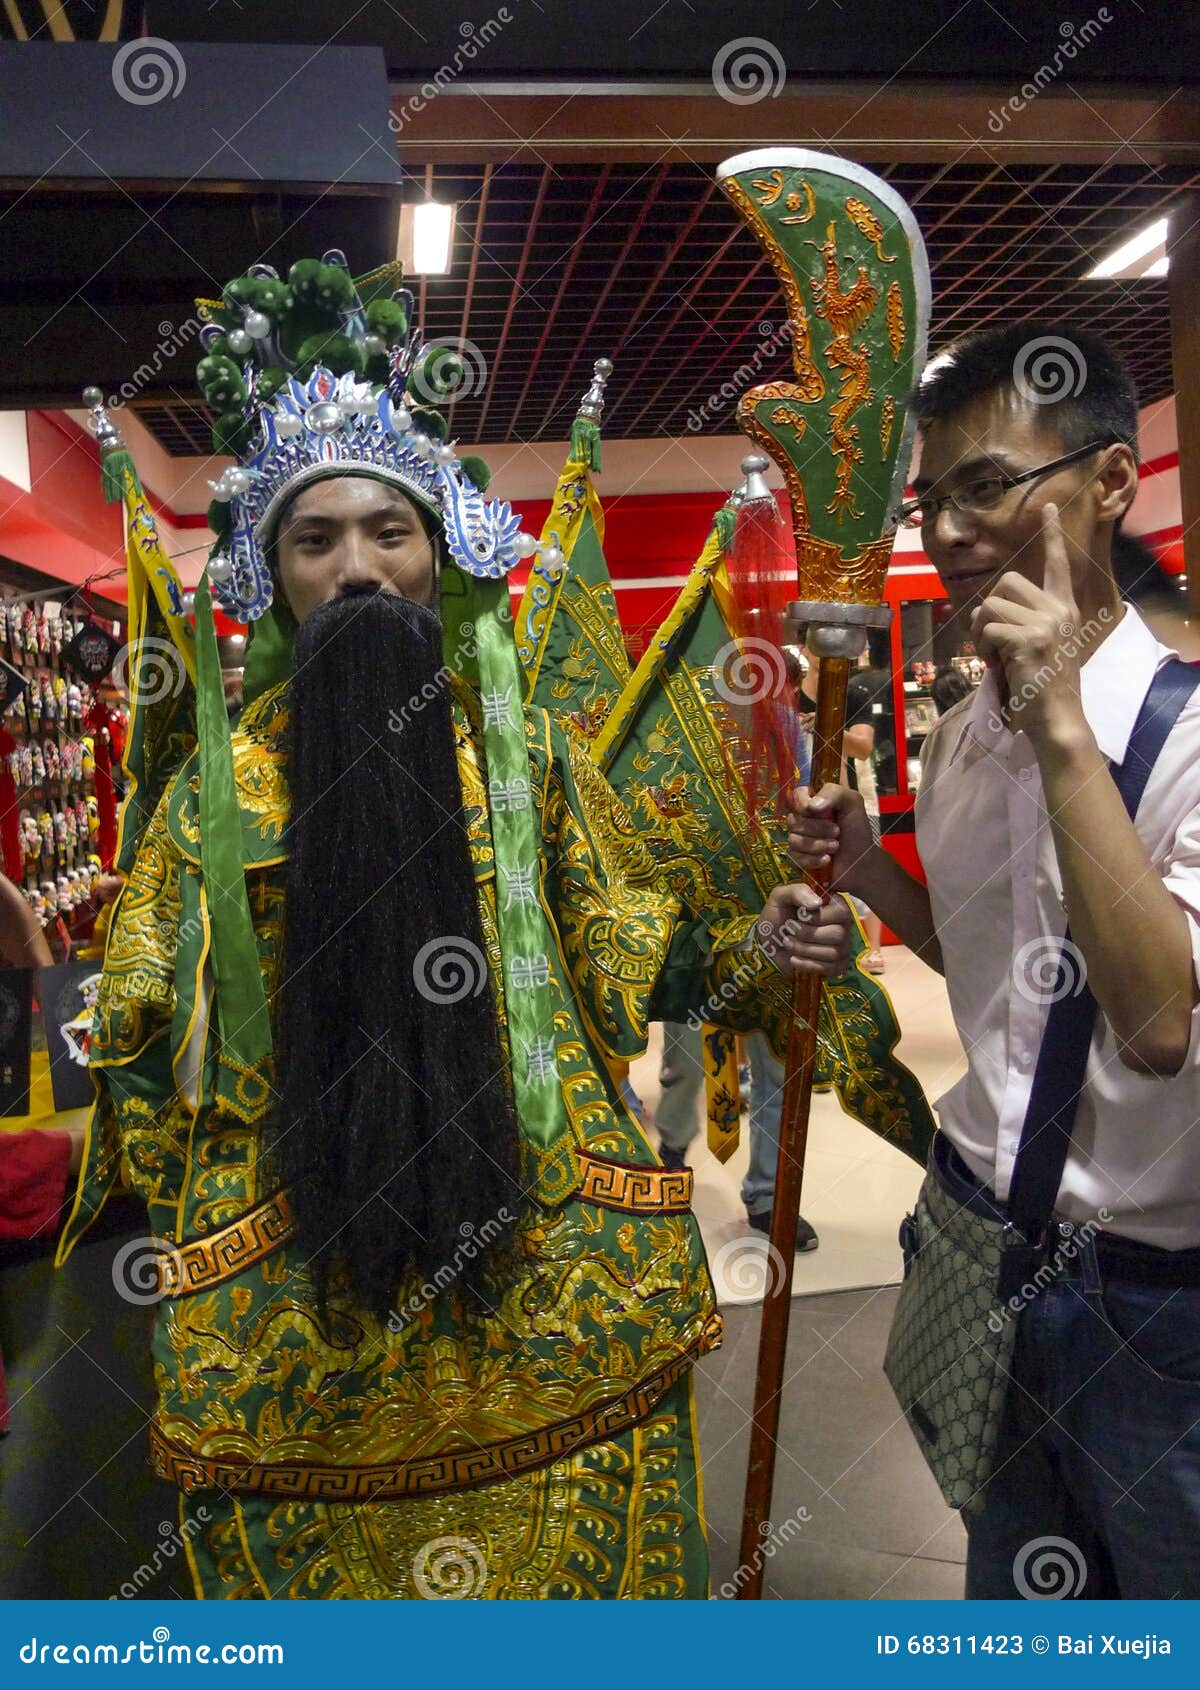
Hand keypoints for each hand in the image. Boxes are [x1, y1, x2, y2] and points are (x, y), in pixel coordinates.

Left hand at [757, 883, 852, 977]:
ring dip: (804, 949)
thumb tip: (817, 903)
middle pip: (838, 934)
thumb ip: (798, 891)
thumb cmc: (777, 917)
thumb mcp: (780, 897)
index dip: (818, 917)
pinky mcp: (836, 966)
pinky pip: (831, 969)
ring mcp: (842, 947)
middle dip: (807, 934)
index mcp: (834, 905)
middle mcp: (843, 925)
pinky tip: (793, 959)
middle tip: (789, 930)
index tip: (799, 915)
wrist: (766, 944)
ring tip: (788, 943)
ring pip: (833, 952)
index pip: (841, 912)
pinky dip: (807, 965)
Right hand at [786, 782, 876, 894]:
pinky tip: (826, 859)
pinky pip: (794, 858)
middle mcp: (804, 820)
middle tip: (837, 832)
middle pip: (793, 820)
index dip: (801, 803)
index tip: (815, 810)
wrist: (863, 864)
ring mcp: (800, 840)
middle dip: (818, 828)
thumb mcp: (853, 804)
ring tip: (835, 847)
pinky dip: (813, 859)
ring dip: (818, 845)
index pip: (796, 795)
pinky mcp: (798, 860)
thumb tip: (810, 806)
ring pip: (793, 840)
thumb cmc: (858, 832)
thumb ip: (834, 794)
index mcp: (815, 803)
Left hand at [968, 503, 1089, 744]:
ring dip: (980, 632)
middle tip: (991, 640)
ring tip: (994, 657)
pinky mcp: (1029, 640)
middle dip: (989, 607)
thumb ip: (1024, 622)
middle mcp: (1059, 610)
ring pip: (991, 605)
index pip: (1058, 564)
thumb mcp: (1040, 646)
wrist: (1058, 719)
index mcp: (1064, 609)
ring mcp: (1046, 624)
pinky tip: (998, 666)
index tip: (1049, 506)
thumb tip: (986, 612)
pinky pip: (988, 629)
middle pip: (1008, 581)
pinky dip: (983, 648)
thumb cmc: (1043, 687)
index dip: (1051, 534)